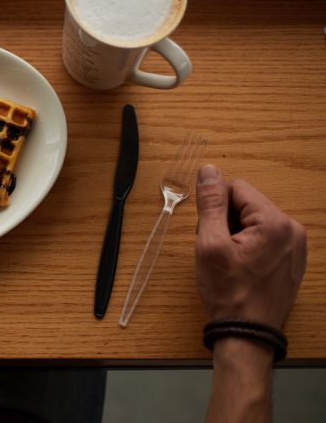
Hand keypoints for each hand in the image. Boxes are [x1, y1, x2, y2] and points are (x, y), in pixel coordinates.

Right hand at [195, 164, 306, 328]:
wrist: (247, 334)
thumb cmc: (228, 292)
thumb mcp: (210, 244)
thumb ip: (211, 203)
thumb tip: (209, 171)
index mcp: (275, 223)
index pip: (237, 188)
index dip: (216, 207)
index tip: (210, 234)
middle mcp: (293, 230)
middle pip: (248, 204)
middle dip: (227, 221)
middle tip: (218, 250)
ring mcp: (297, 246)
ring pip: (255, 220)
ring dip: (237, 233)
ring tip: (229, 261)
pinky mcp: (294, 259)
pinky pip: (266, 237)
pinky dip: (249, 246)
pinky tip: (241, 266)